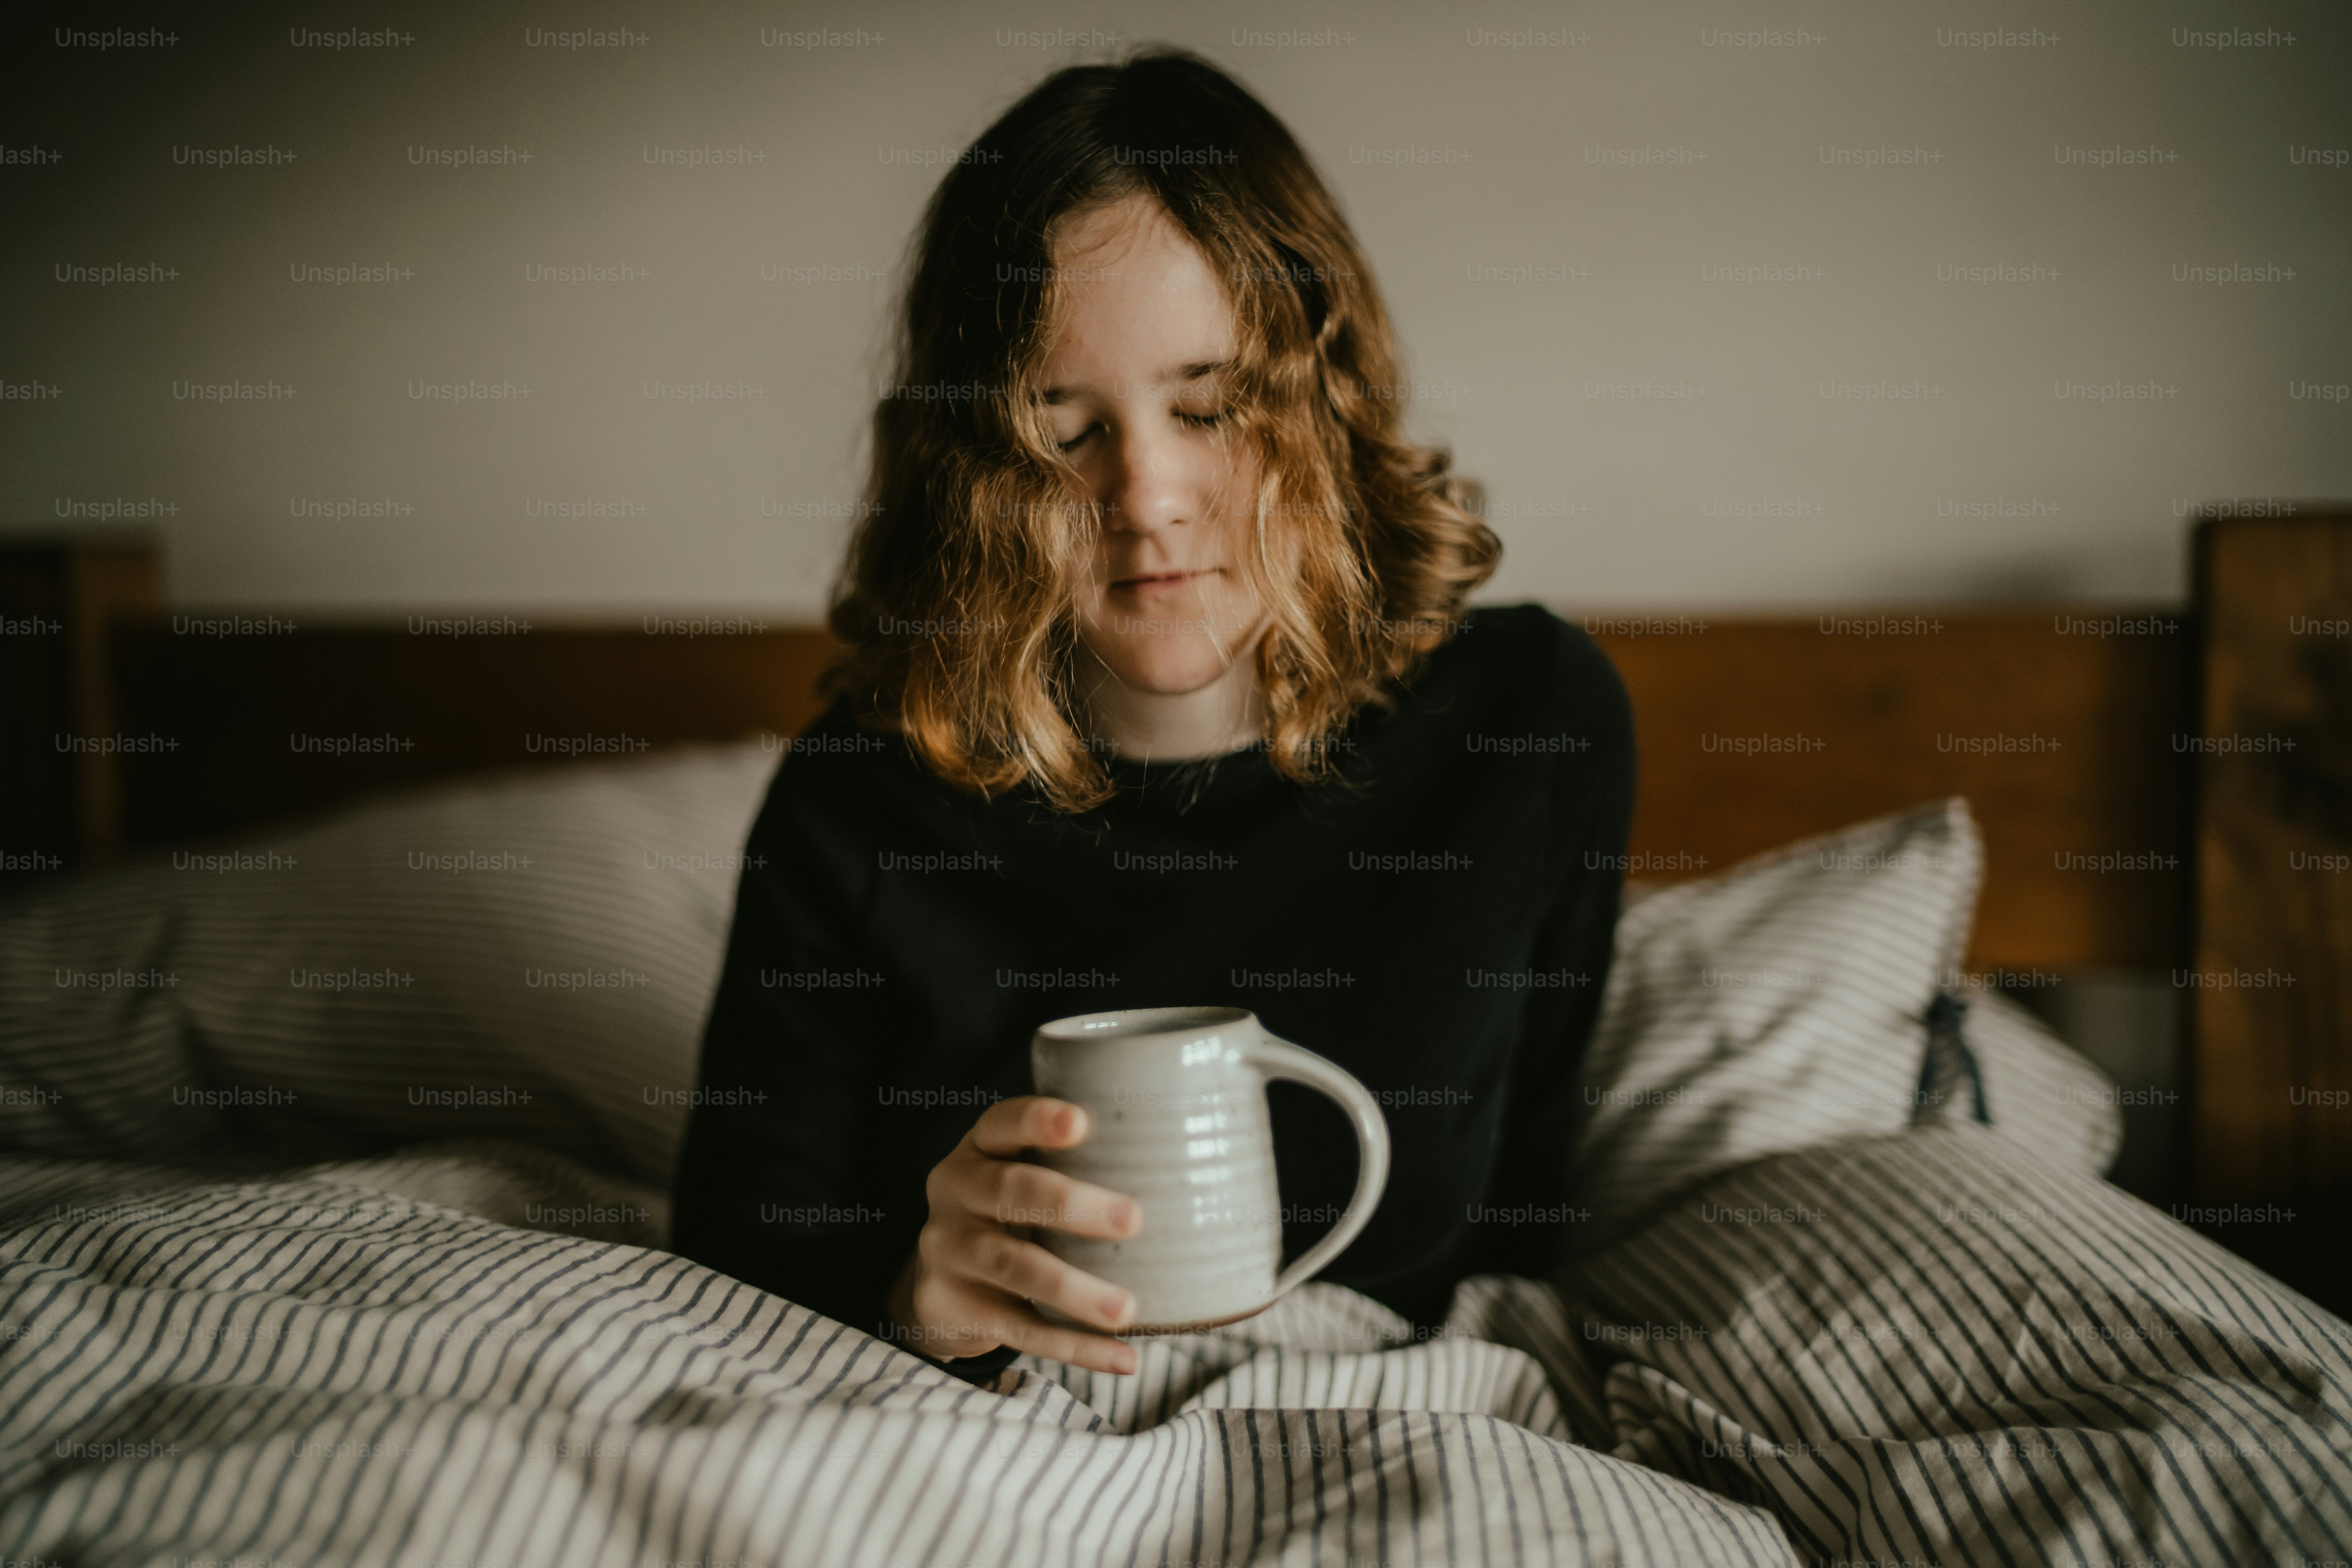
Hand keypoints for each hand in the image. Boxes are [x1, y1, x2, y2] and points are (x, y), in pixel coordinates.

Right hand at [886, 1095, 1143, 1374]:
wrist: (937, 1284)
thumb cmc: (1010, 1216)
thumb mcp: (1021, 1177)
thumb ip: (1074, 1167)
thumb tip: (1193, 1174)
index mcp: (978, 1150)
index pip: (1002, 1123)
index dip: (1037, 1121)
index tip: (1081, 1123)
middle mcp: (955, 1193)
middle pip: (1010, 1191)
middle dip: (1070, 1205)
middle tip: (1133, 1219)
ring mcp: (949, 1252)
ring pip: (1015, 1267)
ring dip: (1075, 1290)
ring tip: (1126, 1310)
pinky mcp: (956, 1309)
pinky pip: (1021, 1330)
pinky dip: (1076, 1347)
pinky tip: (1124, 1358)